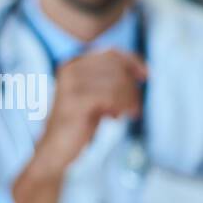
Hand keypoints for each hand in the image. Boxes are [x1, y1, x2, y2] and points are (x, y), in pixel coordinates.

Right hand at [13, 49, 146, 202]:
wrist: (55, 150)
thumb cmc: (79, 123)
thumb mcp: (97, 94)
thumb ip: (112, 79)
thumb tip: (143, 70)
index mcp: (73, 63)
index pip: (111, 52)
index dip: (132, 61)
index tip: (146, 75)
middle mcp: (70, 69)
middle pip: (116, 66)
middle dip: (131, 86)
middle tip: (134, 106)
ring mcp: (71, 84)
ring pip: (115, 82)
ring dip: (128, 99)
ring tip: (127, 113)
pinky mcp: (75, 101)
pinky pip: (110, 96)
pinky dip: (120, 106)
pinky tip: (116, 118)